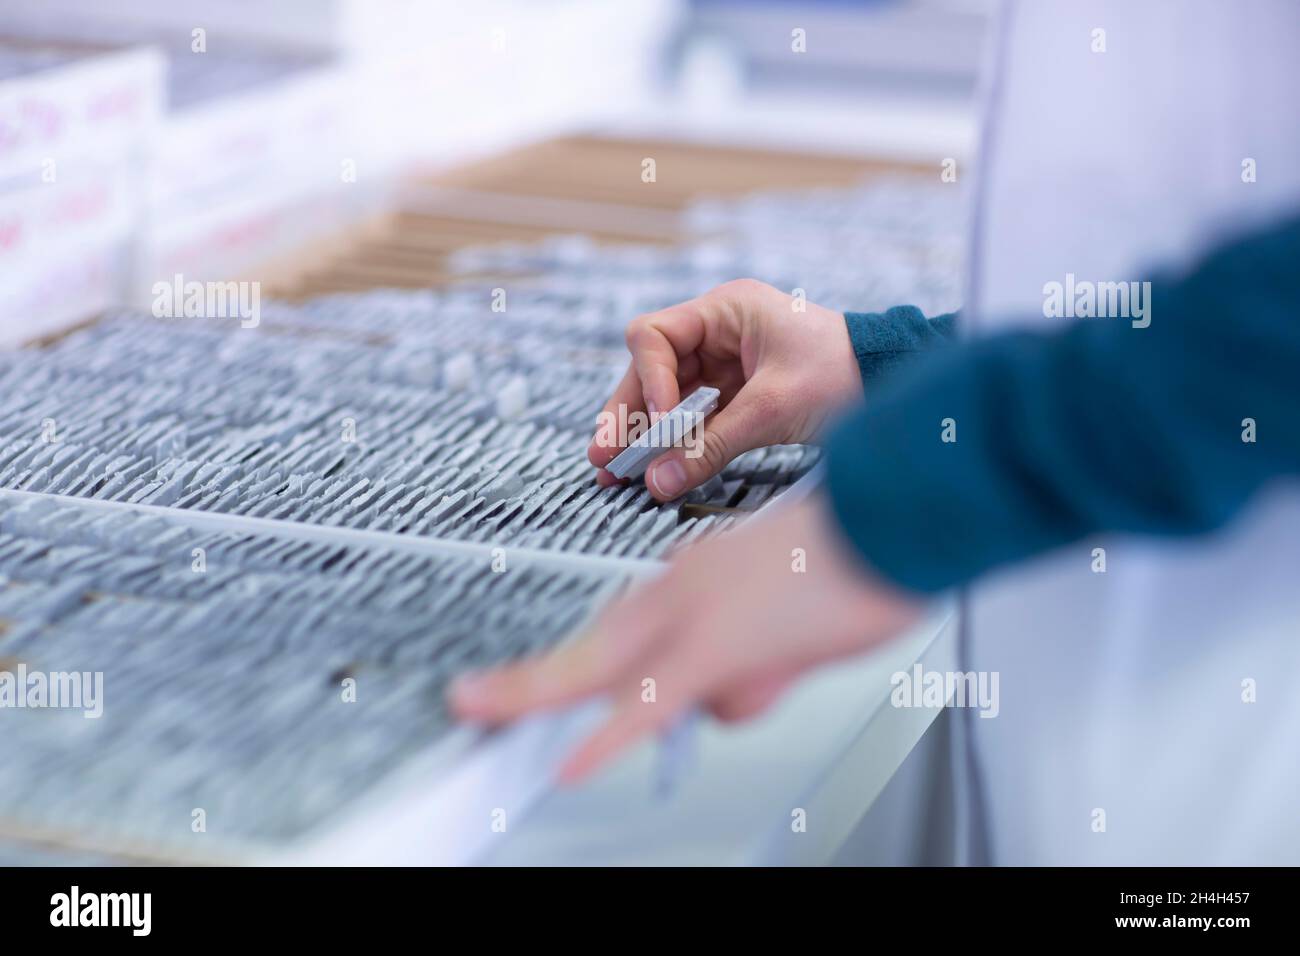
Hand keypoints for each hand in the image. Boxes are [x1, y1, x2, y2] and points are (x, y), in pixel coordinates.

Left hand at [449, 494, 923, 783]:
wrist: (888, 520)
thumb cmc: (846, 560)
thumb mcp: (777, 607)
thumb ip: (735, 652)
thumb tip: (717, 696)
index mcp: (683, 580)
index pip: (600, 639)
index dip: (543, 673)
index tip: (493, 693)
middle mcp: (676, 594)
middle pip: (586, 661)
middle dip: (524, 691)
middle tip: (471, 705)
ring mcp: (691, 619)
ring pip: (661, 696)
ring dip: (716, 698)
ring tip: (789, 645)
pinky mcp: (718, 646)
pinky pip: (650, 704)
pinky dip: (610, 740)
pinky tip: (570, 764)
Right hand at [589, 279, 861, 500]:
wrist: (897, 383)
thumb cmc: (845, 373)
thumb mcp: (773, 410)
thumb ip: (711, 446)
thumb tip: (660, 481)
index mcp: (726, 310)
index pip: (656, 337)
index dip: (647, 381)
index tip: (656, 423)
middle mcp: (719, 332)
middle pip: (652, 369)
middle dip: (627, 414)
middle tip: (603, 456)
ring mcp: (726, 363)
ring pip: (667, 396)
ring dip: (644, 432)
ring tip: (615, 470)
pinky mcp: (737, 394)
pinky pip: (693, 418)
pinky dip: (675, 442)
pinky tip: (654, 468)